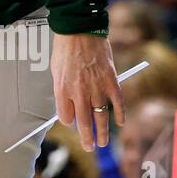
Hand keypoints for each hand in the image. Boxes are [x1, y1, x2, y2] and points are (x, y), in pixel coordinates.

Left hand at [50, 31, 124, 151]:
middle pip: (84, 122)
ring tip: (103, 143)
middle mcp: (79, 92)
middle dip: (86, 138)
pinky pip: (118, 103)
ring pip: (101, 117)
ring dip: (103, 133)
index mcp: (62, 89)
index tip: (72, 123)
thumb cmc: (65, 49)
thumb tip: (69, 108)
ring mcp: (97, 87)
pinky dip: (120, 114)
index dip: (69, 122)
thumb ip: (63, 90)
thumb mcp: (56, 70)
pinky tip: (120, 123)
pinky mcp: (111, 81)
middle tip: (89, 147)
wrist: (80, 30)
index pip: (66, 117)